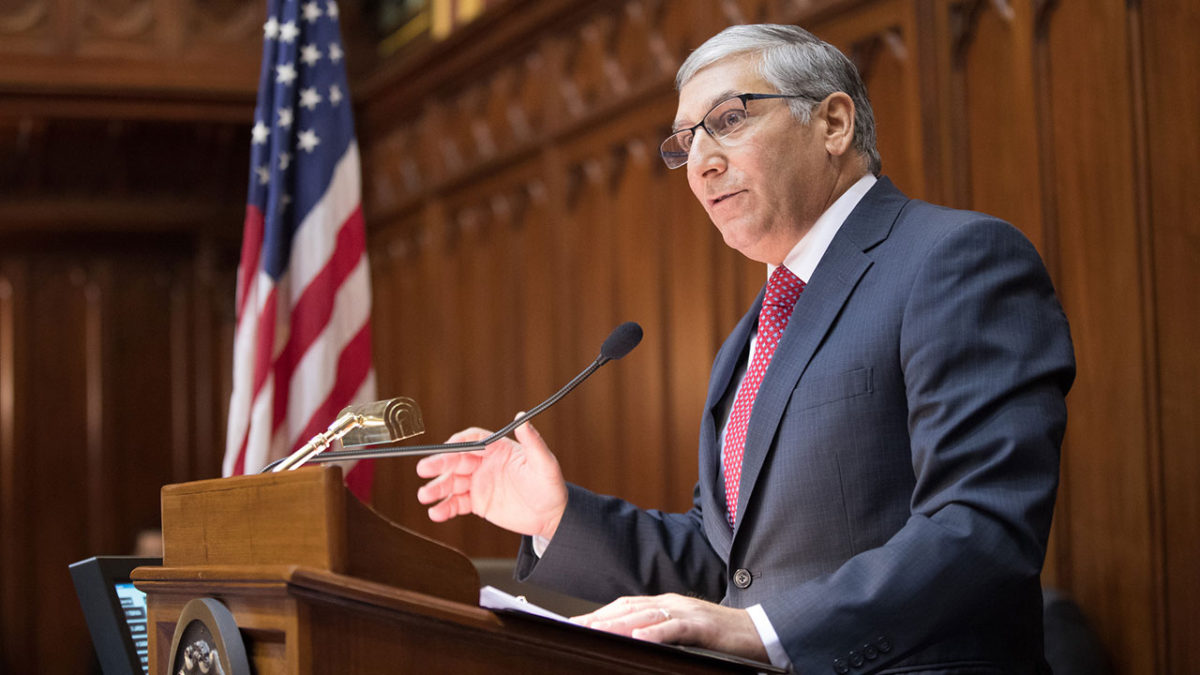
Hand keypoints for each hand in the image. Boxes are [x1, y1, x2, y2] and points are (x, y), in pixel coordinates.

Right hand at [415, 420, 566, 540]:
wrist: (551, 516)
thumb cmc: (550, 486)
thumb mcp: (545, 463)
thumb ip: (533, 442)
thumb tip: (523, 418)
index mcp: (499, 449)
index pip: (473, 440)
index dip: (459, 443)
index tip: (447, 448)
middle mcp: (485, 464)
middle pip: (457, 460)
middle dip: (439, 464)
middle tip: (423, 469)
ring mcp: (479, 483)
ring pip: (452, 483)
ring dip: (437, 488)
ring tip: (424, 496)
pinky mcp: (477, 503)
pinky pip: (457, 503)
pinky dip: (445, 508)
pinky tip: (436, 513)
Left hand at [572, 593, 769, 661]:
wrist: (759, 632)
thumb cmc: (720, 636)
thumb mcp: (683, 630)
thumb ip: (659, 630)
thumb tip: (630, 640)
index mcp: (666, 602)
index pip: (625, 605)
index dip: (599, 613)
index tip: (576, 623)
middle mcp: (673, 602)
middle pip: (629, 607)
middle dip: (600, 617)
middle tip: (575, 627)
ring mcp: (687, 611)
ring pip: (646, 615)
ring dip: (618, 623)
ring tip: (595, 631)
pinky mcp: (702, 625)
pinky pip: (675, 627)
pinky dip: (656, 632)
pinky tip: (639, 638)